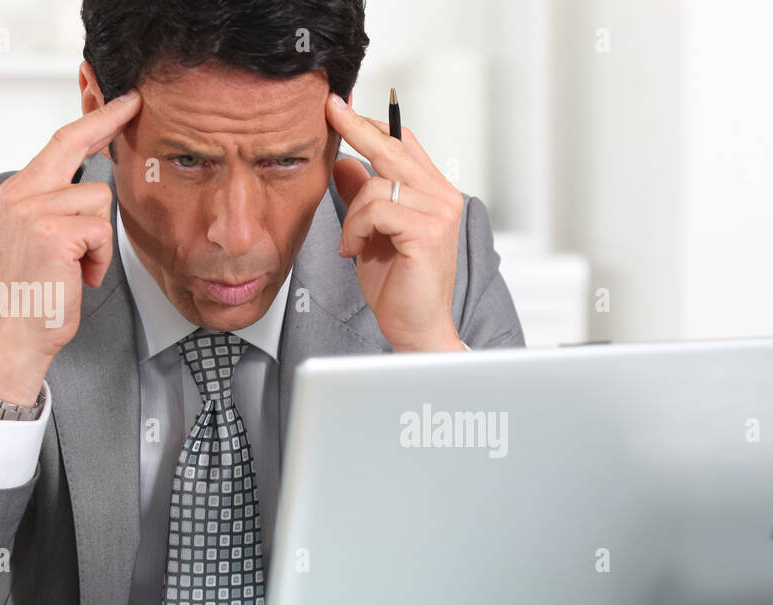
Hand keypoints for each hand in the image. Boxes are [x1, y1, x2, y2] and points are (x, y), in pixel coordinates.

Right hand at [0, 90, 142, 404]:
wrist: (25, 329)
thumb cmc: (45, 286)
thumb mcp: (51, 234)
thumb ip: (65, 201)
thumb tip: (101, 176)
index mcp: (20, 191)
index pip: (60, 142)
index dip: (92, 118)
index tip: (119, 100)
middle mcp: (20, 193)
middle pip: (72, 143)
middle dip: (106, 121)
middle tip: (134, 103)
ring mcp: (32, 210)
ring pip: (99, 198)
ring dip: (101, 237)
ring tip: (81, 262)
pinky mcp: (51, 232)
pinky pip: (101, 229)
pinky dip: (100, 256)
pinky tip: (81, 274)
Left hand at [326, 93, 464, 351]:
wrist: (417, 328)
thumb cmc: (400, 287)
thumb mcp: (371, 234)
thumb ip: (362, 197)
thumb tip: (343, 163)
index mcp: (434, 193)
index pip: (403, 143)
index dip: (372, 124)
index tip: (340, 107)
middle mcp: (443, 197)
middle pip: (393, 148)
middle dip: (356, 128)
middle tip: (330, 109)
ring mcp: (439, 213)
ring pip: (377, 185)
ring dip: (352, 215)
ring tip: (350, 243)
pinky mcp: (427, 232)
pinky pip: (376, 210)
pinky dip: (356, 229)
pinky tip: (354, 249)